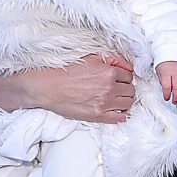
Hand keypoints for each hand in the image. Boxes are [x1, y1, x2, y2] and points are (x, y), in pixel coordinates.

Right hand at [0, 53, 133, 122]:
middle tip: (115, 88)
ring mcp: (104, 103)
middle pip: (130, 90)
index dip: (123, 77)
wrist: (46, 88)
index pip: (129, 76)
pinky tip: (115, 109)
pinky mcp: (98, 115)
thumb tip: (128, 66)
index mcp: (108, 72)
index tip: (117, 79)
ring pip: (128, 103)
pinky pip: (120, 117)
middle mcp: (109, 88)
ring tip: (115, 98)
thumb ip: (112, 59)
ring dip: (124, 100)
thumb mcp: (89, 58)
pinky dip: (121, 113)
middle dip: (124, 88)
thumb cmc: (65, 71)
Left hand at [157, 60, 176, 102]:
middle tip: (174, 101)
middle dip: (176, 97)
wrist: (173, 50)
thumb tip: (166, 89)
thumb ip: (162, 80)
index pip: (167, 87)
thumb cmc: (165, 60)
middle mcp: (176, 73)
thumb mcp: (159, 70)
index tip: (166, 98)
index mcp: (166, 73)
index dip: (167, 95)